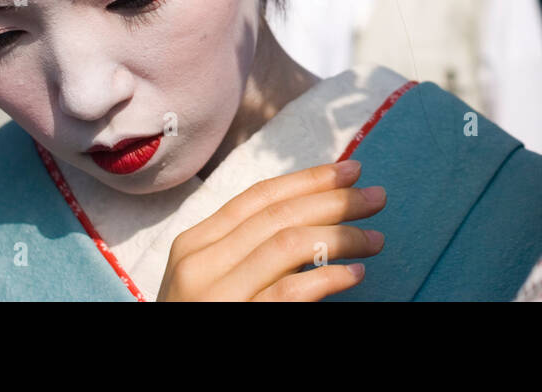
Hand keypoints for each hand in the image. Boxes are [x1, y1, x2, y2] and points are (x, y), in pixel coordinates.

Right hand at [158, 159, 384, 300]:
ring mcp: (215, 296)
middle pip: (279, 215)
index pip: (259, 197)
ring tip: (375, 239)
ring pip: (288, 244)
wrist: (165, 377)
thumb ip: (248, 246)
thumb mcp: (213, 278)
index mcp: (194, 244)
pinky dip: (329, 277)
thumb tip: (316, 209)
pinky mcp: (235, 322)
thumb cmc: (205, 316)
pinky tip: (355, 274)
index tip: (351, 171)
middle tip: (377, 198)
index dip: (309, 179)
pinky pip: (290, 292)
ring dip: (341, 237)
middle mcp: (200, 264)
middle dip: (334, 201)